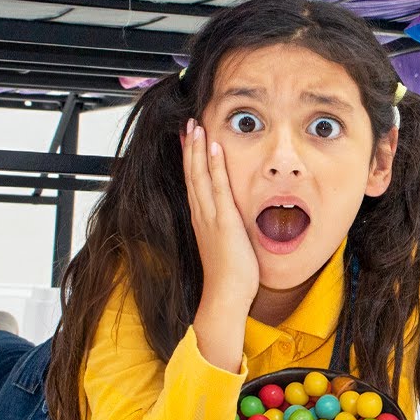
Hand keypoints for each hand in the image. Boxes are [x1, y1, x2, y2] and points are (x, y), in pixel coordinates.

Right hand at [181, 119, 258, 304]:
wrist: (226, 295)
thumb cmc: (230, 276)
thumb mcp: (226, 246)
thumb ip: (225, 231)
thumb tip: (231, 223)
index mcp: (202, 219)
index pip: (193, 182)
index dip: (190, 159)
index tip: (188, 140)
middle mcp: (201, 214)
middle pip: (191, 173)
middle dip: (189, 147)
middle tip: (187, 123)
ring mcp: (210, 216)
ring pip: (200, 175)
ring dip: (197, 149)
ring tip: (195, 126)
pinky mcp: (223, 221)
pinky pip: (218, 187)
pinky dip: (215, 166)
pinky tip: (214, 148)